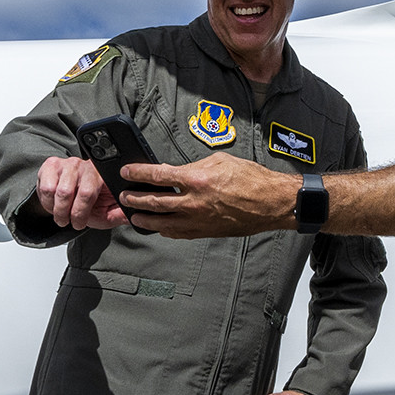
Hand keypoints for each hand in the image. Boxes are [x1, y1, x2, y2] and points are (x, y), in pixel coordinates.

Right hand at [34, 153, 126, 231]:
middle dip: (66, 214)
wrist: (73, 195)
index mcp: (102, 175)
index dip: (80, 213)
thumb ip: (119, 215)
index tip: (79, 223)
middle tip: (68, 222)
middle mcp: (85, 165)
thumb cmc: (92, 203)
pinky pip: (45, 187)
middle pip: (68, 192)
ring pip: (56, 191)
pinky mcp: (51, 165)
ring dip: (56, 210)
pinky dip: (47, 202)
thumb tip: (132, 216)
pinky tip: (54, 204)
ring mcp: (68, 163)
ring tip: (62, 215)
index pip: (87, 192)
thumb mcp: (107, 212)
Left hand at [116, 152, 295, 237]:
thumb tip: (175, 171)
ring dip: (144, 219)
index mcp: (196, 179)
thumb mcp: (219, 161)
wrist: (270, 202)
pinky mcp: (205, 231)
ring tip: (134, 216)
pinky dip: (165, 230)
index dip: (137, 174)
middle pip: (153, 202)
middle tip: (124, 196)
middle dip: (134, 199)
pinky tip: (159, 227)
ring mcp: (198, 220)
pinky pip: (178, 233)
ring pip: (161, 223)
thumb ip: (193, 167)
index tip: (126, 172)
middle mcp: (193, 202)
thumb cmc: (250, 178)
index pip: (157, 176)